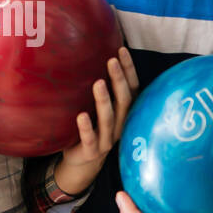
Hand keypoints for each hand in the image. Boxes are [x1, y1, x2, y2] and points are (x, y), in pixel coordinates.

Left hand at [54, 47, 138, 196]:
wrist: (83, 163)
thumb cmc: (94, 127)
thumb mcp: (102, 108)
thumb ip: (104, 89)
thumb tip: (98, 54)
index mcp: (124, 113)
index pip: (132, 88)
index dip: (129, 70)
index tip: (121, 49)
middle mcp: (120, 125)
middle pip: (123, 101)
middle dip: (119, 80)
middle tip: (111, 60)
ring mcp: (107, 140)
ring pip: (108, 120)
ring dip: (104, 101)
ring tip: (98, 83)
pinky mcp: (91, 151)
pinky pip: (90, 139)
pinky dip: (86, 128)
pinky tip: (81, 116)